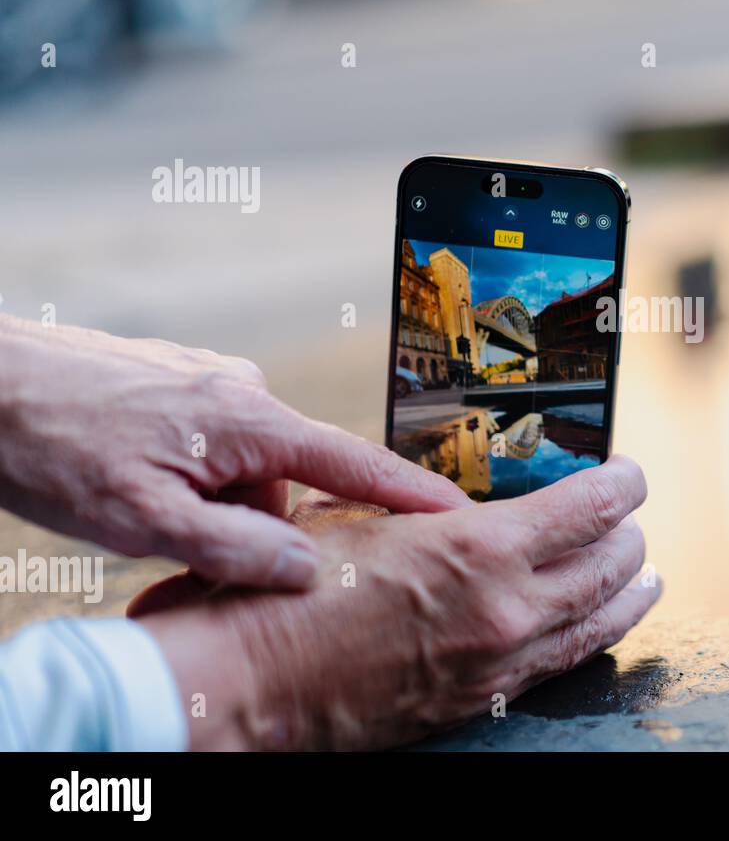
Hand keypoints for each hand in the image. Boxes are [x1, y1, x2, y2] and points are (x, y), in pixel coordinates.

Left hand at [0, 314, 468, 588]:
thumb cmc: (50, 444)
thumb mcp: (142, 520)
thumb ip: (236, 546)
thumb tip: (310, 565)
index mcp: (250, 422)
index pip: (356, 464)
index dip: (413, 494)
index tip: (461, 511)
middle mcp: (244, 391)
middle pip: (293, 477)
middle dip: (260, 520)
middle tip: (191, 546)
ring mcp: (212, 380)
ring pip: (248, 465)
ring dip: (217, 501)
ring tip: (143, 510)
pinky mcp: (183, 380)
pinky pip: (218, 442)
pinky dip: (195, 474)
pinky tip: (137, 479)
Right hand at [131, 456, 659, 749]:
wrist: (246, 683)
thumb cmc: (289, 589)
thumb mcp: (363, 516)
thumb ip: (430, 512)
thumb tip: (465, 510)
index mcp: (481, 548)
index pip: (589, 509)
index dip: (622, 485)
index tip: (631, 473)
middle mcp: (507, 608)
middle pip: (607, 567)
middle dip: (630, 537)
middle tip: (635, 521)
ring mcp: (498, 662)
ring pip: (596, 625)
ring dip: (629, 595)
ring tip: (647, 578)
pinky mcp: (480, 701)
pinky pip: (557, 667)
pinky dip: (587, 640)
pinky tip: (590, 630)